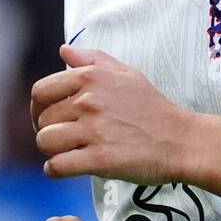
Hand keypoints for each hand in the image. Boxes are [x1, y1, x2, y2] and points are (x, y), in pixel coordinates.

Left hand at [30, 43, 202, 183]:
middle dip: (48, 131)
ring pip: (45, 142)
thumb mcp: (128, 74)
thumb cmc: (154, 108)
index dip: (39, 108)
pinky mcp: (100, 159)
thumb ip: (93, 60)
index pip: (41, 91)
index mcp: (92, 77)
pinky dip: (55, 170)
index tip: (49, 119)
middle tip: (64, 140)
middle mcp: (89, 101)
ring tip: (66, 153)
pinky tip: (64, 168)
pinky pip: (57, 165)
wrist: (181, 140)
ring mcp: (94, 130)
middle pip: (43, 120)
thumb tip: (63, 50)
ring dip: (51, 151)